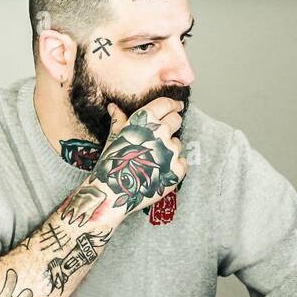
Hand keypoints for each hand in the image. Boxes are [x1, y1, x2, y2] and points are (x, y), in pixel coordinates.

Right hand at [90, 97, 187, 216]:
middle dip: (173, 123)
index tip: (177, 106)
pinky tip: (160, 171)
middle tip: (164, 135)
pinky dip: (174, 165)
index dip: (173, 104)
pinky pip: (182, 162)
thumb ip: (119, 119)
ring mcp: (171, 151)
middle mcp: (160, 132)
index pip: (166, 104)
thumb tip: (113, 106)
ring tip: (153, 160)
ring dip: (170, 149)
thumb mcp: (115, 137)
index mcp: (145, 119)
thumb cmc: (113, 163)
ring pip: (178, 143)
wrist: (115, 192)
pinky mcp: (178, 169)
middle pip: (176, 120)